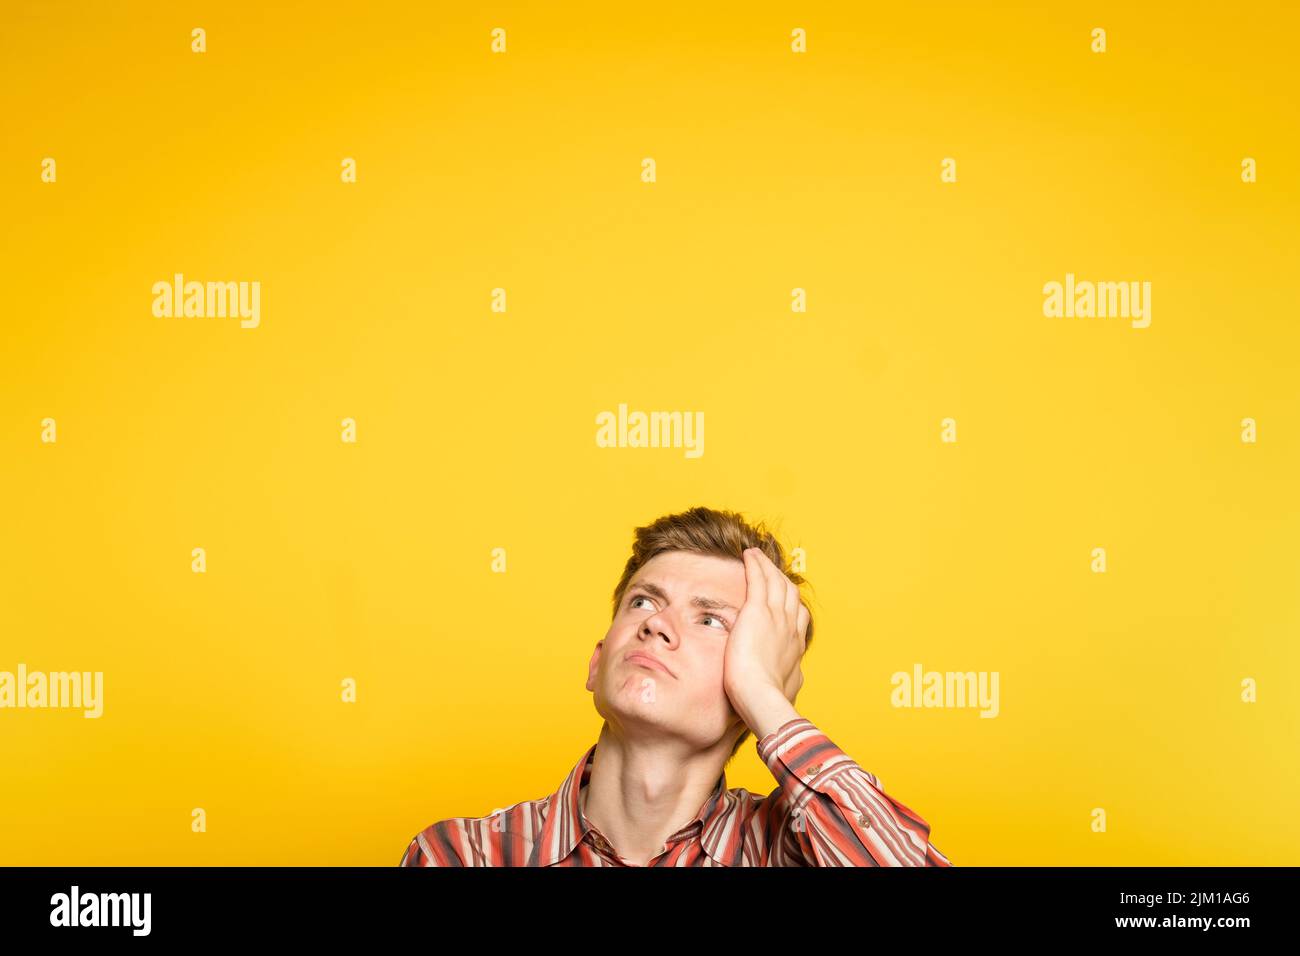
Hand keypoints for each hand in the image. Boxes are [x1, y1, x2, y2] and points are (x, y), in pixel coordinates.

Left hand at [723, 547, 809, 717]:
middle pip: (789, 594)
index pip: (797, 616)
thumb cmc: (768, 700)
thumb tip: (791, 684)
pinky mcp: (757, 611)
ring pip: (775, 582)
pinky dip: (755, 564)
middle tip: (771, 569)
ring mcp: (775, 617)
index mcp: (794, 646)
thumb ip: (787, 681)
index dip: (792, 604)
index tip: (786, 598)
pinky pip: (758, 579)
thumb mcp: (786, 689)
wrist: (762, 697)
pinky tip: (749, 554)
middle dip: (780, 579)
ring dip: (767, 566)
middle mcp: (789, 627)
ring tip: (757, 555)